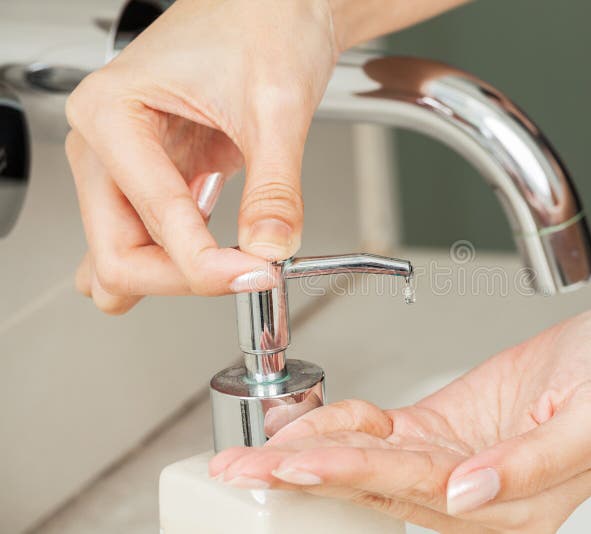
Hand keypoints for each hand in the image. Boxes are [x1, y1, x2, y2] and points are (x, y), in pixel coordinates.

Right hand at [65, 0, 340, 313]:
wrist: (274, 4)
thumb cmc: (262, 23)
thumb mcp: (276, 107)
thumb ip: (275, 187)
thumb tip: (270, 247)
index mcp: (113, 112)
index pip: (150, 219)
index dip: (205, 262)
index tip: (257, 273)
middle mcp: (104, 142)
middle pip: (117, 252)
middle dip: (180, 278)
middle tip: (247, 278)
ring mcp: (123, 166)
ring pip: (124, 256)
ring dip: (174, 277)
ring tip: (235, 270)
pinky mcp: (152, 180)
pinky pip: (149, 242)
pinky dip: (182, 262)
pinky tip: (220, 259)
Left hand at [210, 306, 590, 532]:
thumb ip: (530, 466)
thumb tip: (467, 496)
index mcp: (512, 508)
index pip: (414, 495)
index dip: (350, 477)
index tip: (296, 463)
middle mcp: (474, 496)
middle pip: (376, 489)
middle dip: (307, 477)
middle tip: (245, 469)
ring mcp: (455, 465)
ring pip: (370, 466)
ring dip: (314, 453)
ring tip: (259, 447)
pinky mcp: (445, 433)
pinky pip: (384, 436)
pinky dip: (344, 426)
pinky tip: (309, 420)